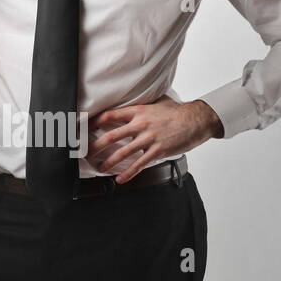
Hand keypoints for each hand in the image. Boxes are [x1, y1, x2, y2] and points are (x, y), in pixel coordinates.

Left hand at [87, 96, 222, 183]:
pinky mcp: (158, 150)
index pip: (110, 115)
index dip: (95, 121)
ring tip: (100, 168)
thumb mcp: (156, 102)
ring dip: (109, 162)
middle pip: (111, 135)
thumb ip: (141, 106)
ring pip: (123, 152)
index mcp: (137, 111)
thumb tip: (130, 104)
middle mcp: (140, 124)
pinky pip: (140, 164)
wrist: (196, 120)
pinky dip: (129, 173)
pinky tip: (120, 178)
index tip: (84, 127)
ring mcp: (149, 138)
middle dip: (96, 145)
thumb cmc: (177, 111)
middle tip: (86, 152)